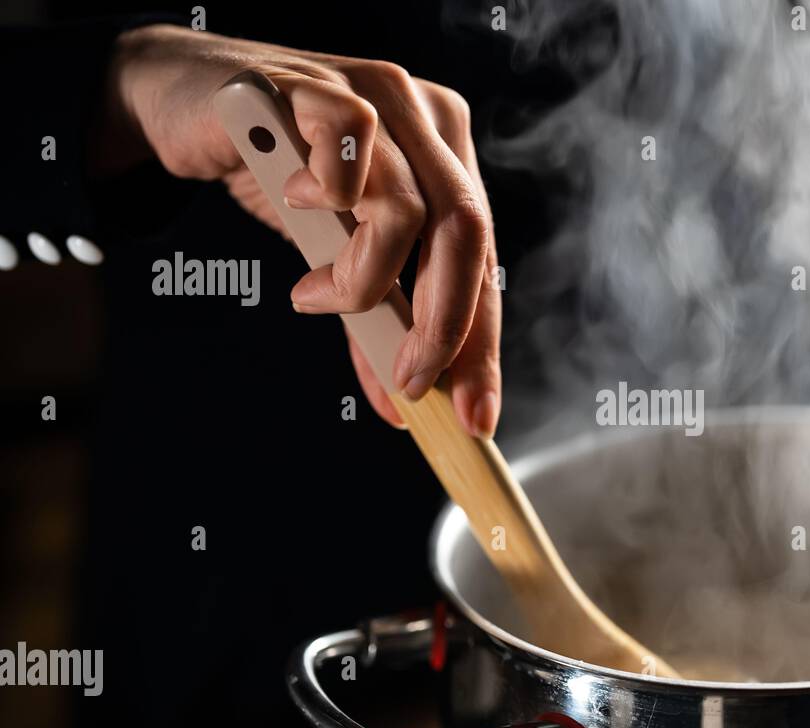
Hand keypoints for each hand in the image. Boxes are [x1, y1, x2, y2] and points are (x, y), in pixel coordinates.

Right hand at [105, 24, 499, 435]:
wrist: (184, 101)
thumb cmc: (274, 169)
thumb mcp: (335, 255)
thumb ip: (374, 318)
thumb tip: (402, 402)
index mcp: (448, 157)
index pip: (482, 261)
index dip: (482, 344)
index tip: (474, 416)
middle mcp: (426, 120)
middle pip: (468, 236)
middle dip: (444, 328)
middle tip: (409, 381)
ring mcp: (378, 95)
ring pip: (408, 211)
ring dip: (362, 280)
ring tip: (315, 295)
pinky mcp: (320, 87)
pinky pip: (347, 161)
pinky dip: (325, 205)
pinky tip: (296, 206)